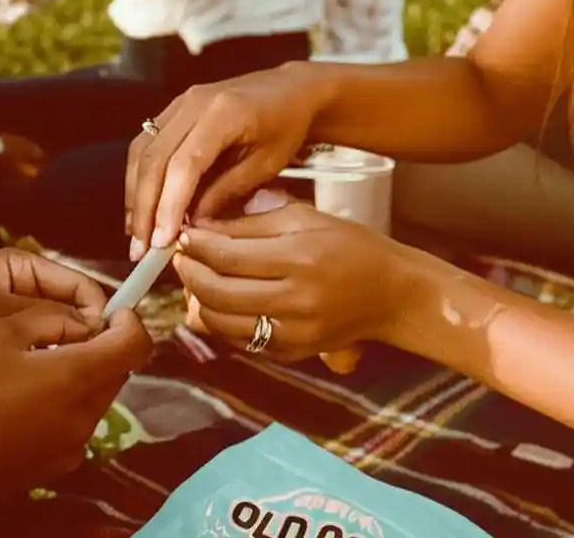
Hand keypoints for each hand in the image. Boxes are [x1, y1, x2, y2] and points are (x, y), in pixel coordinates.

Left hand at [0, 247, 110, 374]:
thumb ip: (50, 318)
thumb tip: (100, 328)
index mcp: (19, 267)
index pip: (79, 285)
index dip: (99, 312)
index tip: (109, 345)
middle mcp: (18, 290)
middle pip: (71, 313)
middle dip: (83, 338)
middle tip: (93, 369)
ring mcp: (8, 323)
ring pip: (55, 340)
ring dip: (64, 357)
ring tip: (69, 382)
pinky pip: (34, 358)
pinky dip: (44, 371)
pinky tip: (47, 392)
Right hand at [0, 308, 151, 535]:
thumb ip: (47, 319)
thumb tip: (80, 322)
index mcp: (75, 379)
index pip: (136, 344)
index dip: (128, 319)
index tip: (108, 308)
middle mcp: (83, 418)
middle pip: (115, 372)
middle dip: (99, 346)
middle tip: (58, 330)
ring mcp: (70, 449)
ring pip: (92, 398)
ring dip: (76, 375)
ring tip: (27, 364)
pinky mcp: (51, 470)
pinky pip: (70, 425)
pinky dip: (58, 404)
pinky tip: (14, 400)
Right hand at [126, 63, 329, 258]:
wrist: (290, 89)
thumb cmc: (287, 127)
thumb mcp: (266, 164)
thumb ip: (226, 191)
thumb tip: (190, 225)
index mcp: (223, 113)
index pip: (184, 164)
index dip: (169, 206)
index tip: (162, 242)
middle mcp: (193, 103)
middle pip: (154, 159)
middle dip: (144, 208)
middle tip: (141, 250)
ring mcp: (179, 103)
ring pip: (142, 153)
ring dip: (135, 196)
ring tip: (137, 235)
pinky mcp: (172, 110)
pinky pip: (146, 145)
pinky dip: (140, 179)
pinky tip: (142, 208)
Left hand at [172, 202, 444, 361]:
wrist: (392, 294)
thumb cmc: (350, 246)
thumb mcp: (306, 219)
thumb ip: (252, 225)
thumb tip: (203, 229)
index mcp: (299, 258)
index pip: (227, 255)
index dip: (196, 245)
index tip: (183, 234)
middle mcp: (295, 299)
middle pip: (218, 292)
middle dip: (189, 273)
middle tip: (181, 257)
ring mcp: (293, 332)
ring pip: (222, 322)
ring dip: (198, 300)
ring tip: (196, 279)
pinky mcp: (292, 353)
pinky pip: (240, 340)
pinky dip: (221, 321)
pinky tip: (219, 302)